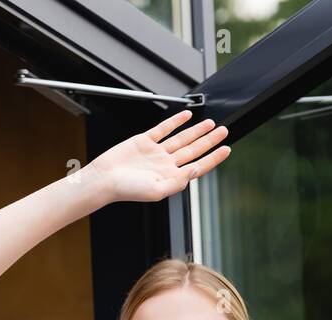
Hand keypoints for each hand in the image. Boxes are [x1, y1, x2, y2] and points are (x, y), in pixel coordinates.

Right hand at [88, 109, 230, 203]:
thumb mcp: (157, 191)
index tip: (226, 149)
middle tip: (224, 131)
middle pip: (194, 150)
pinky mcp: (145, 141)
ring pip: (182, 138)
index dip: (214, 158)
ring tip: (211, 124)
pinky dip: (176, 122)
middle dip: (210, 140)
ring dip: (197, 131)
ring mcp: (156, 152)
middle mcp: (166, 164)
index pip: (198, 166)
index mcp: (171, 177)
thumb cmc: (127, 190)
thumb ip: (179, 182)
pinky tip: (187, 116)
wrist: (104, 179)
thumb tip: (195, 169)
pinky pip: (164, 129)